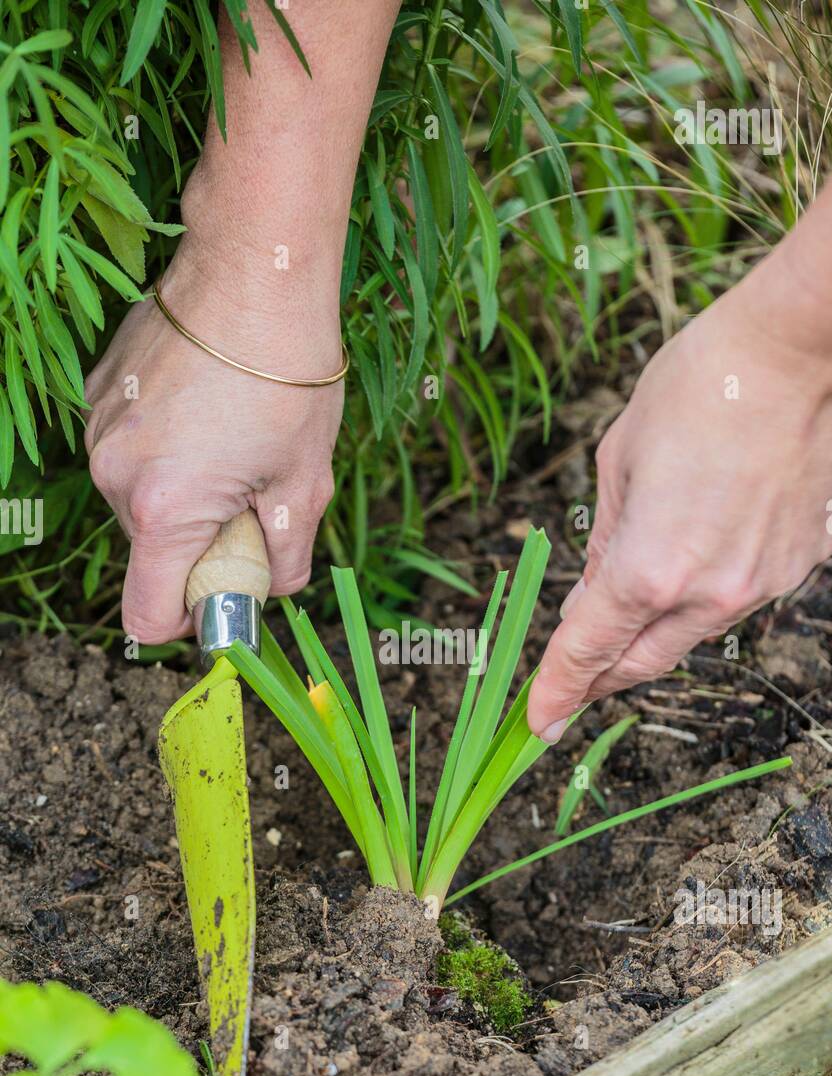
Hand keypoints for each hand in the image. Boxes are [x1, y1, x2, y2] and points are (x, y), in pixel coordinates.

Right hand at [85, 230, 343, 644]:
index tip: (227, 592)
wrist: (256, 269)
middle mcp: (114, 475)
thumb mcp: (305, 483)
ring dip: (185, 494)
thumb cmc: (290, 377)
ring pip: (142, 500)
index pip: (146, 617)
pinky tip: (209, 409)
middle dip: (201, 544)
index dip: (190, 621)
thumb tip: (275, 588)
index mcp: (165, 510)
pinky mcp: (98, 393)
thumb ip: (287, 558)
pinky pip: (132, 450)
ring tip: (234, 443)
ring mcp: (100, 430)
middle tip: (252, 497)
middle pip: (151, 553)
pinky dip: (168, 450)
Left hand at [527, 273, 831, 740]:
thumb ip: (603, 540)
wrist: (810, 349)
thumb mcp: (621, 457)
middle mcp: (710, 593)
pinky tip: (702, 548)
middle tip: (572, 689)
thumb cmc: (705, 382)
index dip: (557, 688)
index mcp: (650, 568)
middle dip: (600, 680)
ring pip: (694, 631)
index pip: (588, 650)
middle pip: (642, 661)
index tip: (538, 720)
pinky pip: (741, 594)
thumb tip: (594, 593)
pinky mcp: (802, 563)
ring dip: (655, 630)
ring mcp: (763, 583)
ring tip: (630, 608)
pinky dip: (708, 589)